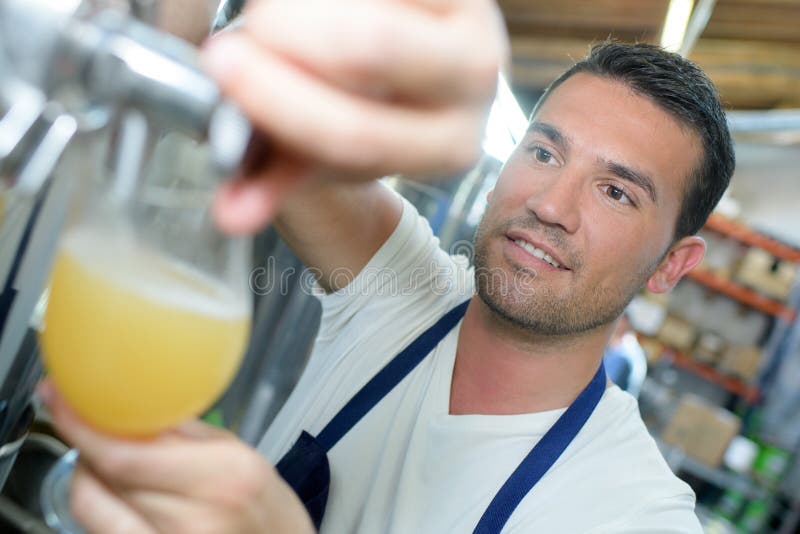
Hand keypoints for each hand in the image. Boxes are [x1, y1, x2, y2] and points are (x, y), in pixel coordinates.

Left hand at [40, 380, 313, 533]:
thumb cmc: (267, 509)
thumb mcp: (239, 454)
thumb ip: (184, 431)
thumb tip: (131, 405)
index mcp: (224, 473)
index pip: (128, 455)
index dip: (81, 427)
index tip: (58, 400)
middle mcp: (197, 516)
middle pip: (107, 479)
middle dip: (90, 446)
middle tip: (92, 427)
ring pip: (96, 508)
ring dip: (92, 478)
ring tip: (112, 466)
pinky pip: (102, 532)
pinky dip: (99, 507)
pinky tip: (117, 494)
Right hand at [202, 0, 508, 232]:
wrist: (399, 58)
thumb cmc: (358, 107)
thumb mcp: (319, 149)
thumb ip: (275, 179)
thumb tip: (230, 214)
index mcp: (448, 148)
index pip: (359, 133)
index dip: (283, 102)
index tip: (221, 67)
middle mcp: (478, 84)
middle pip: (372, 50)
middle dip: (286, 36)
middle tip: (241, 31)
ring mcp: (478, 19)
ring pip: (372, 4)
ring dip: (300, 6)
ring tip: (275, 18)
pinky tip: (306, 7)